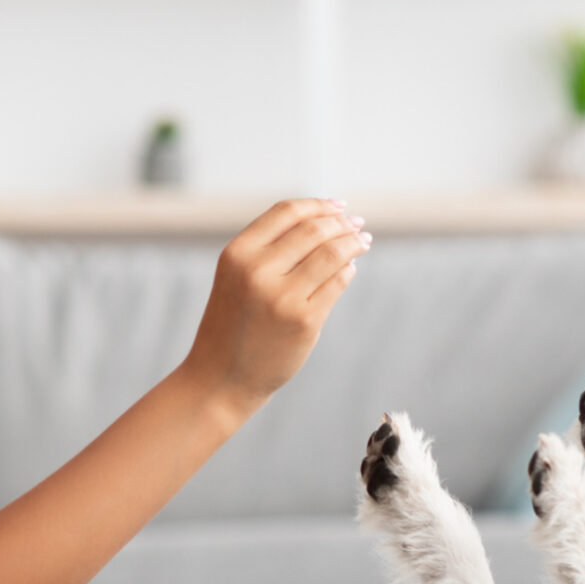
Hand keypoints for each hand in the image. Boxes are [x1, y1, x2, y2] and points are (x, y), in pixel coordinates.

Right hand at [180, 199, 369, 412]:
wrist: (222, 378)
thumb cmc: (234, 325)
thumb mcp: (237, 278)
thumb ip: (269, 250)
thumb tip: (324, 220)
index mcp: (237, 254)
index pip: (287, 212)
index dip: (318, 204)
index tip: (339, 206)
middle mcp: (257, 271)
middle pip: (314, 229)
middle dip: (341, 222)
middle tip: (356, 224)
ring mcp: (282, 296)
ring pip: (332, 253)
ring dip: (353, 242)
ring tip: (362, 241)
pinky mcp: (304, 320)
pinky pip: (338, 282)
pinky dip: (348, 270)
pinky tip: (349, 268)